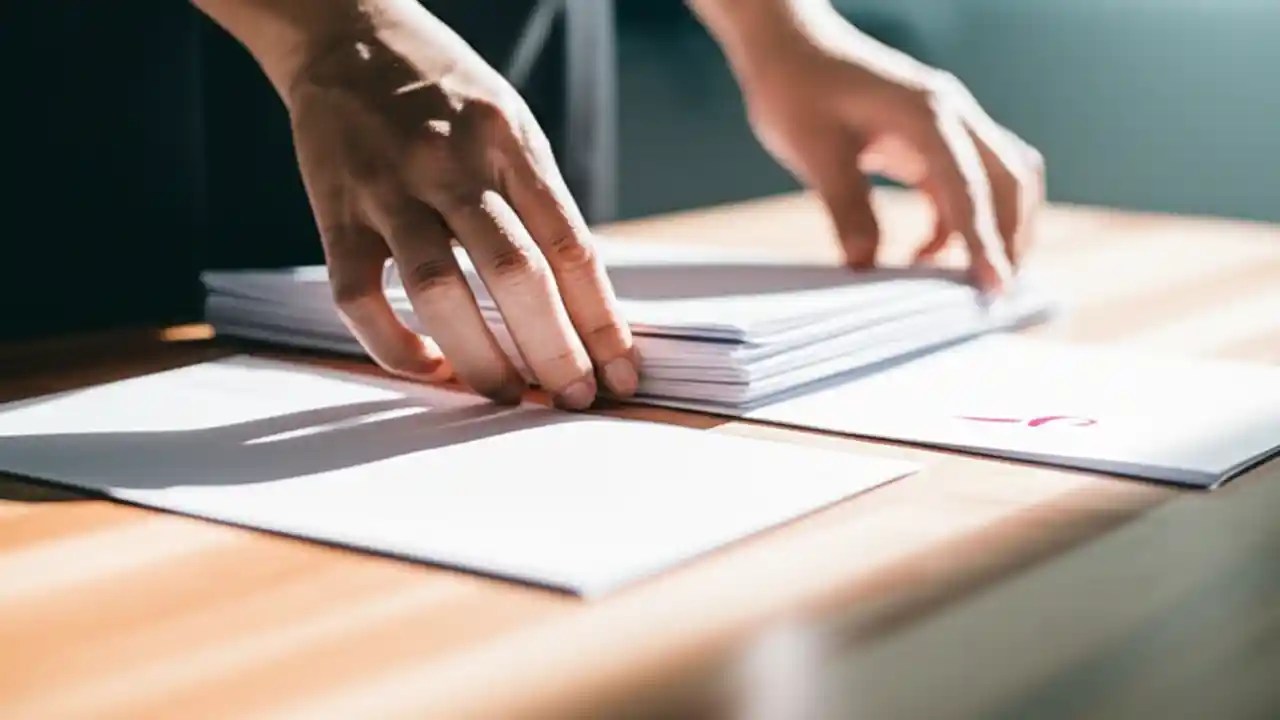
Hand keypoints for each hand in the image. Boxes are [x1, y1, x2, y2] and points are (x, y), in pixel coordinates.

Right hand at [278, 3, 634, 408]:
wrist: (348, 33)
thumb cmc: (445, 94)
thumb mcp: (511, 127)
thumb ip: (540, 205)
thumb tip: (580, 305)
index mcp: (512, 143)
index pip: (571, 247)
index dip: (602, 321)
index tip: (622, 376)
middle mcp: (454, 164)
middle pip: (516, 273)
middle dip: (554, 351)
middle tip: (573, 400)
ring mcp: (390, 188)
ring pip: (441, 289)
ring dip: (480, 357)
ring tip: (507, 396)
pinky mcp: (335, 210)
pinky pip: (359, 294)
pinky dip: (394, 344)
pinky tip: (427, 365)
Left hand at [709, 2, 1043, 290]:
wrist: (787, 47)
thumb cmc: (797, 91)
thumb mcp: (815, 153)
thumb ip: (846, 207)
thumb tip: (865, 265)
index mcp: (928, 115)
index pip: (970, 188)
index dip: (984, 241)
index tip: (994, 286)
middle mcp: (950, 115)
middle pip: (1009, 180)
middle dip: (1011, 236)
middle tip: (995, 292)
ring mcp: (945, 124)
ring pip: (997, 178)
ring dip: (995, 227)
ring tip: (972, 279)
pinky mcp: (929, 136)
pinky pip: (963, 182)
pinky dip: (958, 221)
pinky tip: (924, 255)